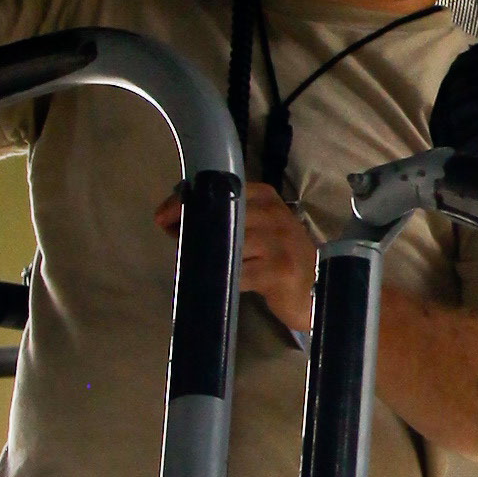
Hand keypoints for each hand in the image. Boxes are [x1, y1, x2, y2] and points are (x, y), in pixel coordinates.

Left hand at [158, 180, 321, 337]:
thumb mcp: (255, 228)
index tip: (163, 217)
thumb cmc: (277, 256)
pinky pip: (237, 272)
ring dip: (203, 254)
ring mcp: (278, 242)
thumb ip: (224, 218)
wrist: (314, 287)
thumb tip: (172, 219)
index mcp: (265, 197)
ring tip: (191, 262)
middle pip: (221, 214)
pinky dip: (219, 277)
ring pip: (227, 243)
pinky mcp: (278, 271)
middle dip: (191, 228)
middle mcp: (273, 214)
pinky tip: (212, 281)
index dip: (187, 201)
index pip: (220, 189)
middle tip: (175, 241)